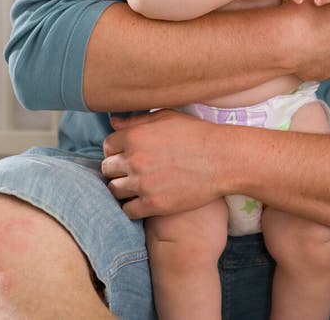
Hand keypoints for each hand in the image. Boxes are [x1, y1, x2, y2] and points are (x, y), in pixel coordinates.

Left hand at [102, 111, 220, 219]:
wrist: (222, 159)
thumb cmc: (197, 134)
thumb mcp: (167, 117)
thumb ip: (137, 120)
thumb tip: (113, 122)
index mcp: (136, 136)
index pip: (108, 145)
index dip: (116, 150)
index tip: (125, 154)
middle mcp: (135, 159)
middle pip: (107, 168)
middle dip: (116, 169)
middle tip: (130, 171)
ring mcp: (143, 184)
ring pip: (114, 190)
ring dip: (123, 188)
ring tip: (136, 186)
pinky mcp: (153, 204)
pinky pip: (127, 210)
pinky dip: (132, 207)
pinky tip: (144, 200)